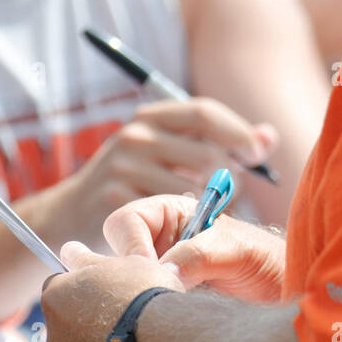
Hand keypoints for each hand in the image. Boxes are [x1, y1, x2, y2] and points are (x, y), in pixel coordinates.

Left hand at [41, 245, 183, 341]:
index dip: (85, 287)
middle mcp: (56, 341)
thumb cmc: (143, 296)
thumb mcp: (121, 263)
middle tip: (128, 317)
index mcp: (55, 300)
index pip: (60, 289)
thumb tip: (70, 250)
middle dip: (93, 324)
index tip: (109, 289)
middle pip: (71, 328)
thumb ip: (89, 260)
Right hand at [58, 98, 277, 246]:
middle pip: (206, 156)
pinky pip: (169, 216)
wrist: (71, 214)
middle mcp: (136, 135)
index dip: (237, 133)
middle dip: (227, 181)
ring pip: (193, 191)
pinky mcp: (115, 200)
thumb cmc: (135, 180)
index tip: (255, 154)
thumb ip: (220, 142)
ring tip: (197, 215)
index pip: (205, 113)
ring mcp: (123, 167)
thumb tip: (270, 136)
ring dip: (206, 209)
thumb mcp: (171, 151)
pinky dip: (182, 227)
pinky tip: (174, 229)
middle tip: (226, 197)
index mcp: (152, 116)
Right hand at [103, 194, 285, 302]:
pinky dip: (149, 316)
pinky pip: (140, 308)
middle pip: (117, 253)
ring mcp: (161, 273)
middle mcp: (160, 242)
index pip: (126, 221)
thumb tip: (163, 271)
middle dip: (131, 274)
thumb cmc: (269, 260)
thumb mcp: (238, 248)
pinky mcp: (164, 302)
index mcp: (172, 214)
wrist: (287, 295)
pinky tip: (170, 323)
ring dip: (142, 297)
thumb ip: (200, 252)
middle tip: (158, 294)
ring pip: (125, 284)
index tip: (150, 271)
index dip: (131, 246)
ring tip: (171, 308)